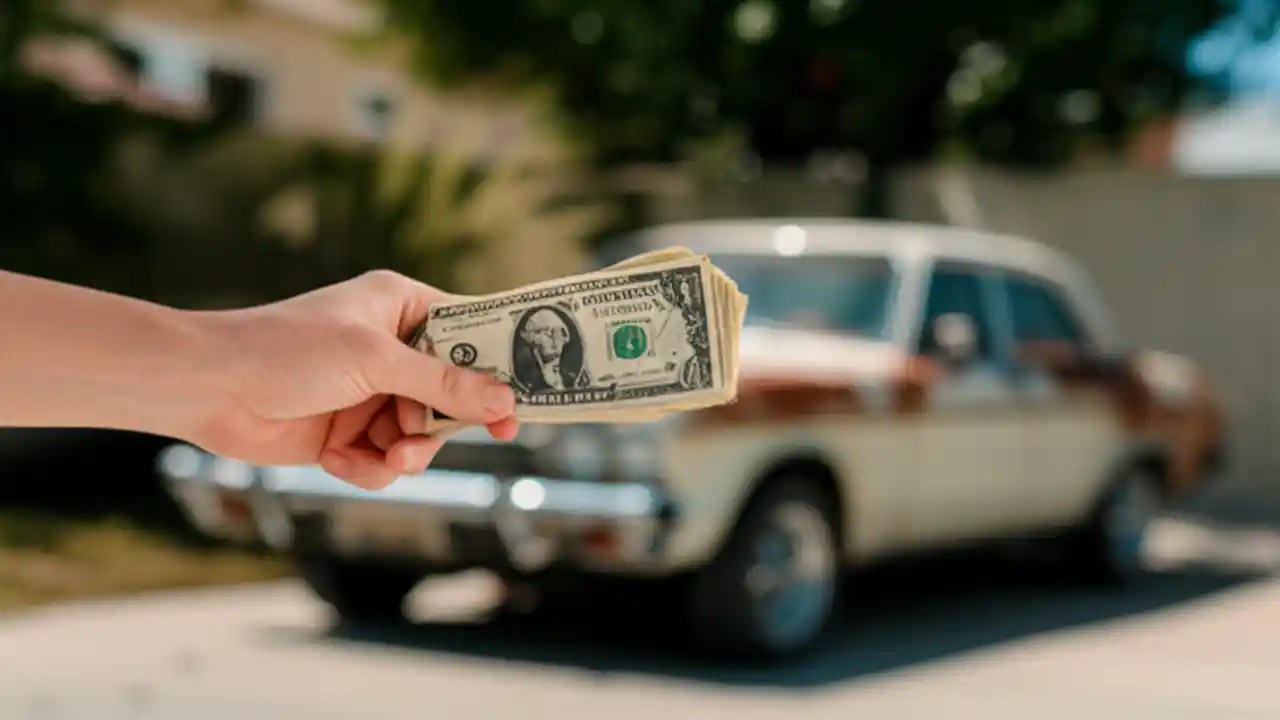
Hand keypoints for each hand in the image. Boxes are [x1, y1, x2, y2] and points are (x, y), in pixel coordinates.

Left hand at [196, 270, 516, 487]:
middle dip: (441, 425)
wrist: (207, 389)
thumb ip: (441, 382)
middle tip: (443, 442)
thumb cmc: (285, 350)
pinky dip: (369, 467)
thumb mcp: (373, 360)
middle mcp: (391, 348)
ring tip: (386, 458)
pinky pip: (385, 461)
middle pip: (452, 394)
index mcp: (402, 307)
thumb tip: (504, 399)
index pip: (471, 332)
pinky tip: (338, 460)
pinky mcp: (348, 433)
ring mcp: (371, 393)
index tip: (519, 404)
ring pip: (421, 436)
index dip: (497, 368)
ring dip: (406, 454)